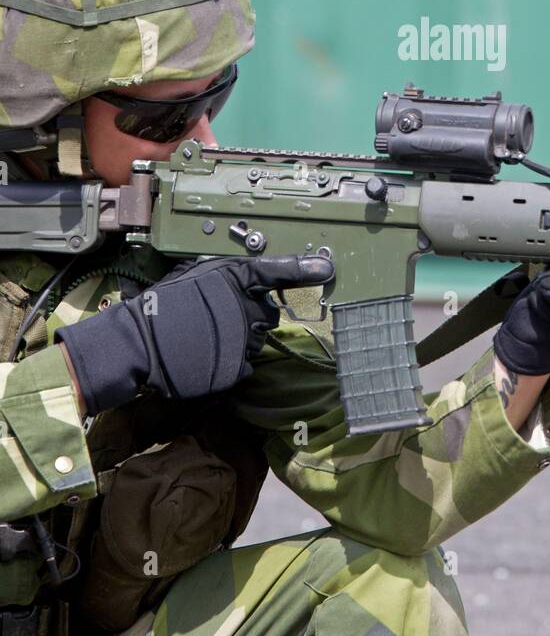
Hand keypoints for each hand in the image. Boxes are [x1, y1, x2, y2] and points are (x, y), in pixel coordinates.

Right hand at [56, 254, 334, 415]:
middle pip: (267, 315)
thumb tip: (255, 287)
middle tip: (215, 320)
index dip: (301, 269)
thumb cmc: (161, 307)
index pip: (273, 272)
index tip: (326, 269)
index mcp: (233, 278)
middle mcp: (244, 305)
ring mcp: (242, 338)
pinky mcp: (236, 366)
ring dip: (238, 341)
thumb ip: (229, 281)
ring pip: (254, 341)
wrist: (137, 343)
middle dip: (250, 317)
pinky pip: (244, 365)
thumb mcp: (193, 277)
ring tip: (203, 338)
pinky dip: (229, 363)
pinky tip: (205, 357)